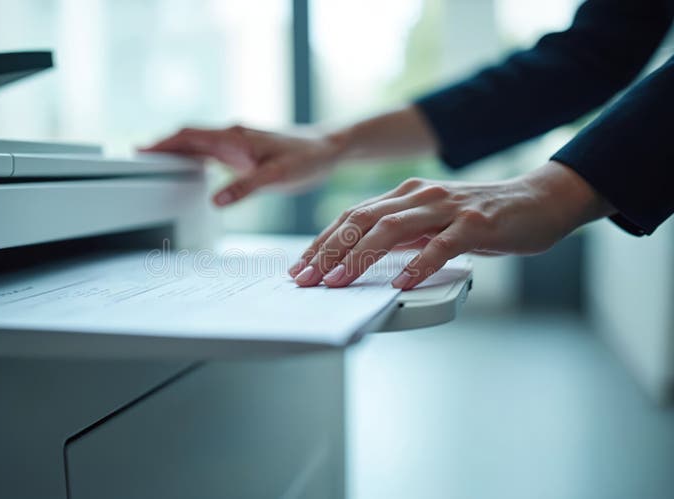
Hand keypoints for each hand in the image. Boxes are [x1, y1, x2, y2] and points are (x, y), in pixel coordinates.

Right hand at [141, 125, 341, 205]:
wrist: (328, 147)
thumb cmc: (307, 159)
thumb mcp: (278, 178)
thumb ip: (245, 187)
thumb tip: (216, 200)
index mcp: (235, 137)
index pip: (190, 136)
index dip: (164, 143)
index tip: (141, 152)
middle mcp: (233, 134)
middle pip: (189, 136)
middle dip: (164, 145)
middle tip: (141, 157)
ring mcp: (238, 140)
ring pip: (199, 140)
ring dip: (177, 149)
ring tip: (157, 161)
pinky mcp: (245, 146)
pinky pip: (212, 147)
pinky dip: (195, 154)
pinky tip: (191, 164)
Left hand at [290, 161, 613, 289]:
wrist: (539, 200)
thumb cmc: (484, 217)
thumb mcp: (433, 224)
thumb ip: (401, 237)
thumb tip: (363, 260)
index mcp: (405, 196)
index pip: (352, 216)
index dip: (323, 241)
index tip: (301, 266)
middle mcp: (420, 196)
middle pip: (362, 220)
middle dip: (329, 251)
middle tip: (307, 278)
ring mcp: (447, 208)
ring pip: (391, 229)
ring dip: (360, 257)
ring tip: (339, 282)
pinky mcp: (475, 224)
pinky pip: (441, 245)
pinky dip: (417, 265)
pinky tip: (401, 284)